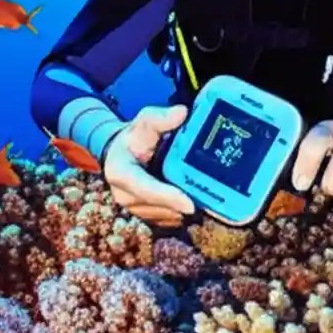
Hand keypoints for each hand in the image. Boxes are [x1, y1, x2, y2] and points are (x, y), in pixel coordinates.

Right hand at [104, 105, 195, 226]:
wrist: (122, 153)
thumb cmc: (135, 137)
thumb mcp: (144, 122)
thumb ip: (161, 118)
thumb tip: (182, 112)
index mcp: (121, 172)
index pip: (145, 188)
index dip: (167, 197)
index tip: (190, 205)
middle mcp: (124, 195)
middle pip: (158, 206)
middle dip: (183, 205)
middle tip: (211, 201)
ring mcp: (134, 209)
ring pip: (165, 216)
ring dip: (184, 209)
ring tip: (205, 196)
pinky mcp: (145, 216)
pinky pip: (168, 220)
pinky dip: (182, 212)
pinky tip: (195, 199)